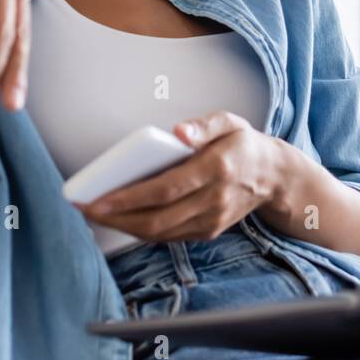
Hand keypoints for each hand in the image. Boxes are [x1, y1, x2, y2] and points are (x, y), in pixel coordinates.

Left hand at [77, 111, 288, 241]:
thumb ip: (204, 125)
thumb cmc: (243, 144)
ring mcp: (211, 221)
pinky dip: (141, 230)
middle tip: (86, 209)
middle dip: (116, 218)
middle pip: (157, 219)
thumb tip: (178, 132)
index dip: (128, 198)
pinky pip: (168, 236)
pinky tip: (121, 219)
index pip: (165, 189)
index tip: (97, 199)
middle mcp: (213, 200)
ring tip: (96, 214)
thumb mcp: (229, 122)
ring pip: (159, 233)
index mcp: (216, 169)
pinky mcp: (208, 232)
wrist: (274, 176)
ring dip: (124, 227)